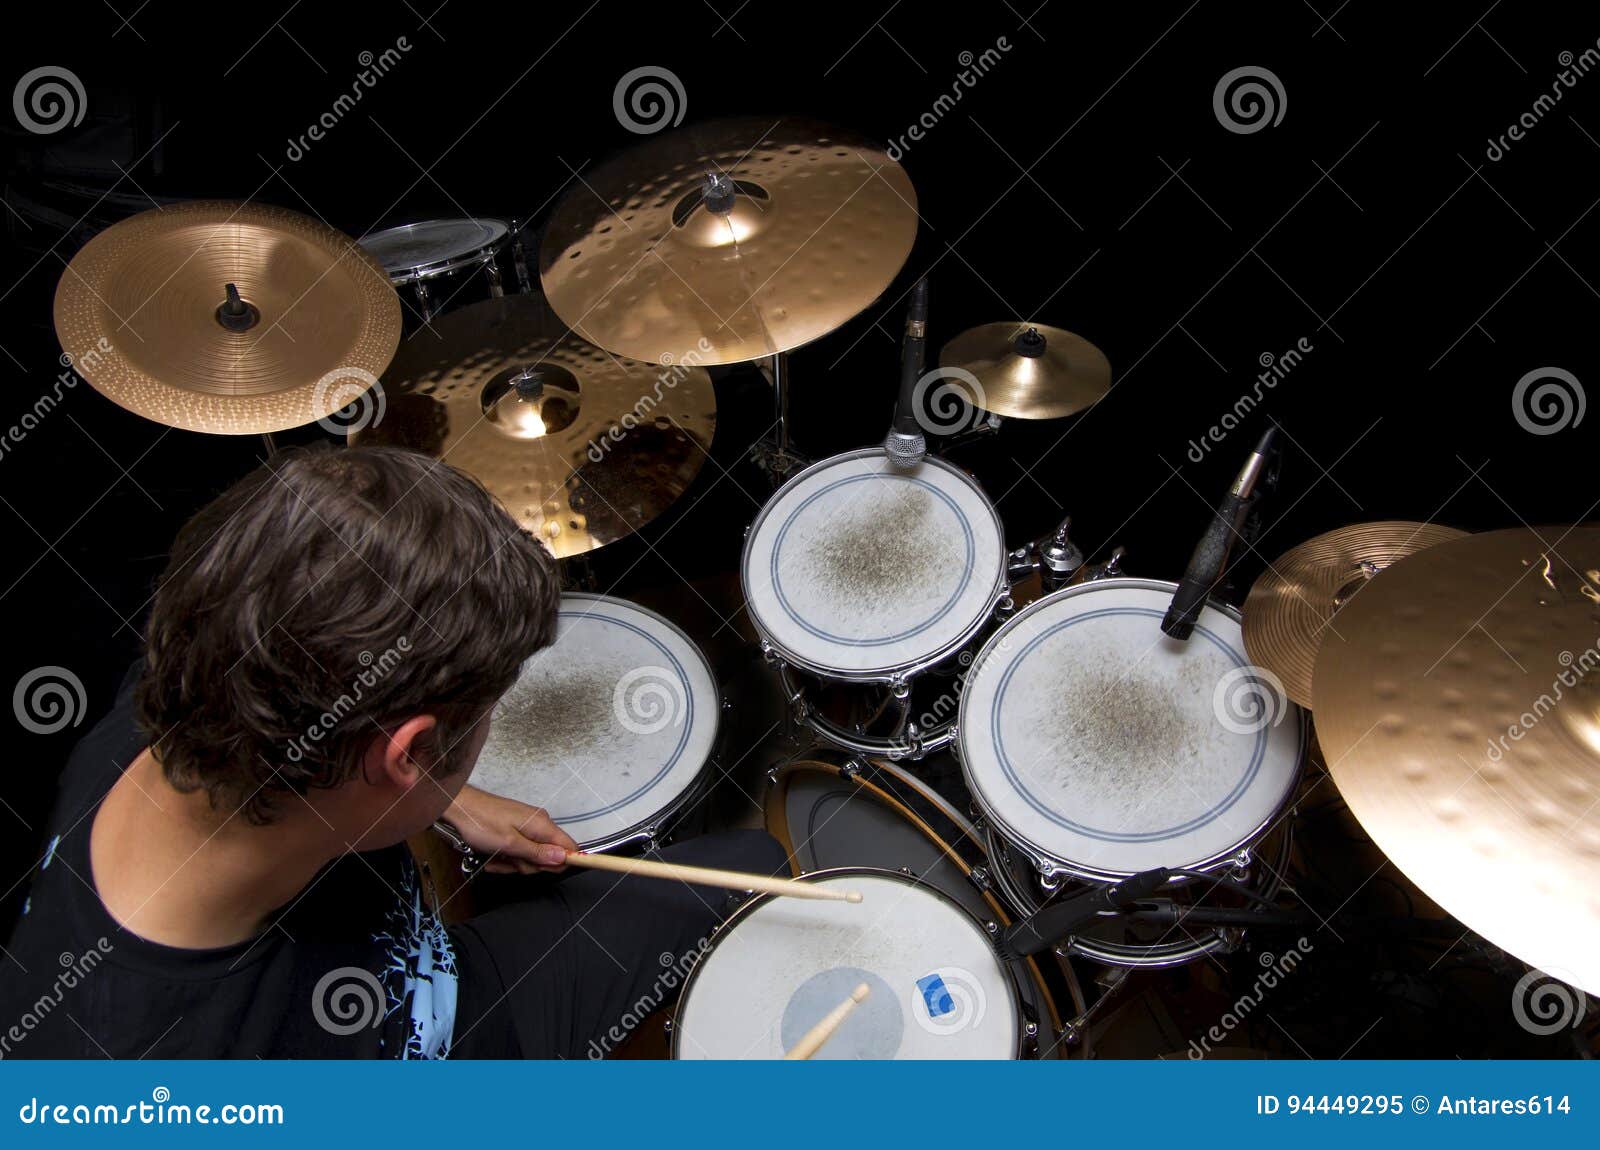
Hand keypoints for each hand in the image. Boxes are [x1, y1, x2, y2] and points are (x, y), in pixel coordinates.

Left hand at [442, 785, 577, 873]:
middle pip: (548, 856)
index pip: (569, 846)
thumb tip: (563, 858)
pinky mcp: (515, 829)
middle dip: (528, 865)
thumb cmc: (479, 821)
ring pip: (530, 856)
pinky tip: (493, 856)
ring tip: (496, 858)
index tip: (542, 869)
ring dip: (513, 863)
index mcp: (541, 824)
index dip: (561, 862)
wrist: (458, 807)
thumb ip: (537, 852)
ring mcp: (526, 826)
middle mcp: (538, 824)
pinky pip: (518, 850)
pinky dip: (506, 857)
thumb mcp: (509, 843)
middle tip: (511, 861)